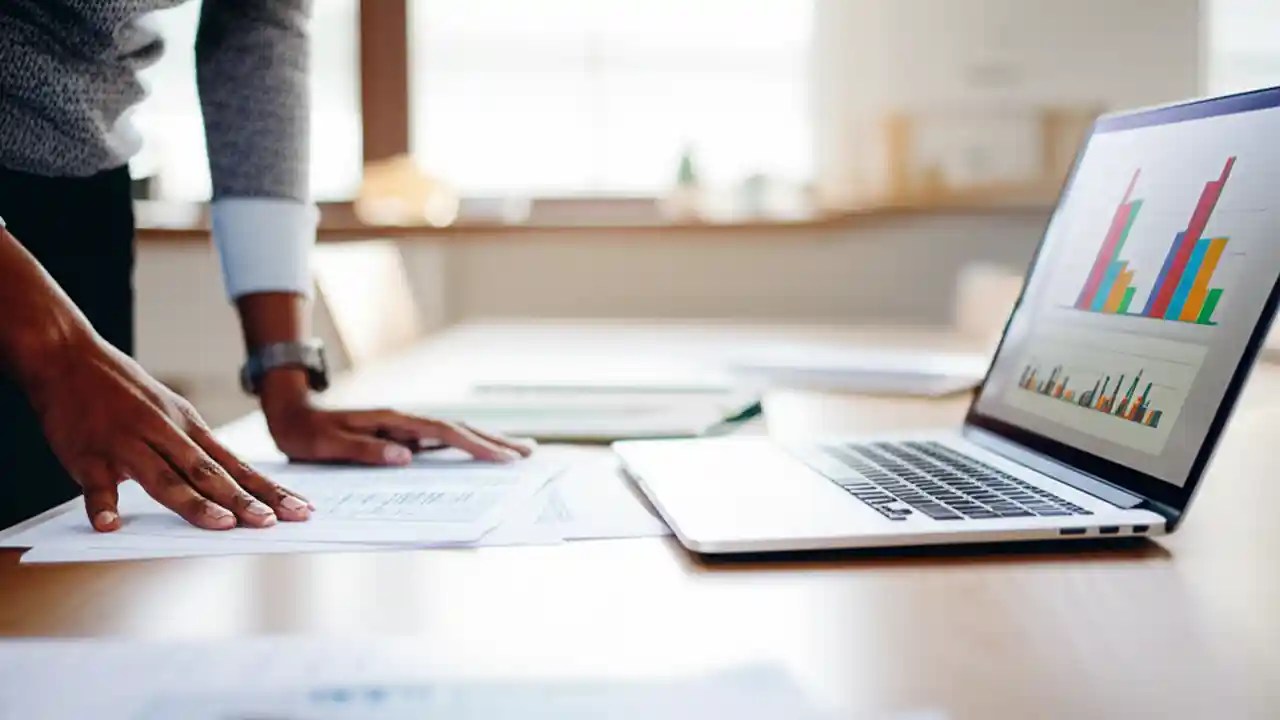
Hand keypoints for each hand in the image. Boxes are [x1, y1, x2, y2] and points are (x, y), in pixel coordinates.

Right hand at [25, 334, 313, 532]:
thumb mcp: (170, 411)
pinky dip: (102, 505)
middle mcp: (164, 433)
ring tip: (222, 525)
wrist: (67, 356)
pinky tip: (111, 525)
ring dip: (194, 503)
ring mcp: (126, 443)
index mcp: (188, 426)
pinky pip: (96, 485)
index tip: (299, 509)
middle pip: (209, 473)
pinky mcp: (87, 455)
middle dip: (243, 500)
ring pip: (165, 478)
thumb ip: (194, 448)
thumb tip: (230, 481)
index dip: (267, 489)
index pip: (236, 464)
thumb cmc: (123, 389)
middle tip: (271, 522)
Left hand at [260, 369, 533, 465]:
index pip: (443, 431)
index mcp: (392, 419)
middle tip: (528, 453)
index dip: (474, 444)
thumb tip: (406, 456)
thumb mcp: (327, 444)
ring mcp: (404, 425)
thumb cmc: (305, 432)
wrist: (290, 414)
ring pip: (453, 432)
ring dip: (485, 440)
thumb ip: (365, 450)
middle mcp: (404, 419)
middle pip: (459, 428)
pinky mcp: (400, 433)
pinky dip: (464, 444)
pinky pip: (439, 440)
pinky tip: (476, 450)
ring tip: (516, 450)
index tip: (501, 457)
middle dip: (494, 441)